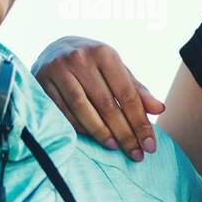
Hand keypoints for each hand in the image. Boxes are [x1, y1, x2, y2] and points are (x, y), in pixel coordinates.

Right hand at [32, 36, 164, 160]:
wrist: (55, 47)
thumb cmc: (93, 63)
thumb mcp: (116, 69)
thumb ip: (137, 90)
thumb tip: (159, 109)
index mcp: (104, 53)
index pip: (126, 93)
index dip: (139, 121)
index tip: (150, 144)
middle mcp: (81, 58)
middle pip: (106, 104)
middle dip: (124, 132)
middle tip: (136, 154)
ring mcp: (59, 69)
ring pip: (82, 109)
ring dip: (100, 132)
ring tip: (115, 147)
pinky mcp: (42, 82)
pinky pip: (63, 112)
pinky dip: (79, 128)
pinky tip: (93, 138)